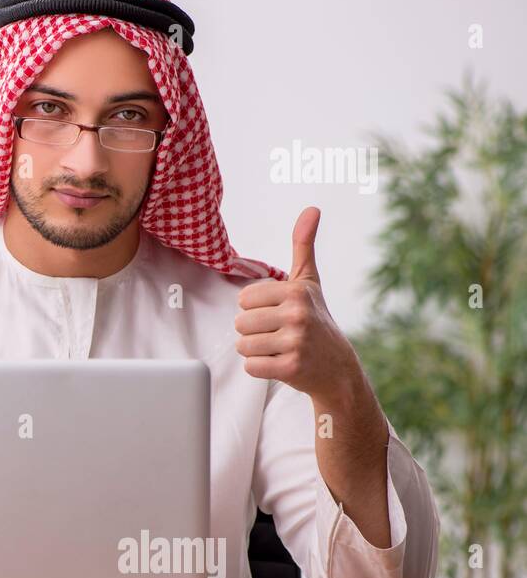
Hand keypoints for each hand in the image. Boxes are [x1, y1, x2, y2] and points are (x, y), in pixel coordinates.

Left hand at [233, 206, 359, 401]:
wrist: (338, 369)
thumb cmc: (317, 321)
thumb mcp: (310, 282)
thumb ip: (303, 245)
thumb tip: (312, 208)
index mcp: (296, 291)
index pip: (243, 300)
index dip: (256, 309)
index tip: (277, 314)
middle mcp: (297, 314)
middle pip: (240, 323)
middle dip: (254, 331)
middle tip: (279, 334)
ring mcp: (295, 342)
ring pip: (243, 345)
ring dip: (256, 350)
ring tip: (280, 348)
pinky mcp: (291, 368)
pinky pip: (251, 366)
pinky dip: (261, 368)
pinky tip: (281, 364)